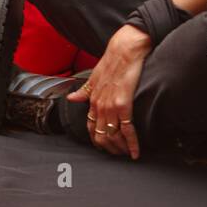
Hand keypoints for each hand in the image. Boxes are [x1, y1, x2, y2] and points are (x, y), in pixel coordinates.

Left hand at [69, 24, 150, 159]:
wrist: (124, 51)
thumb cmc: (111, 63)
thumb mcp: (94, 77)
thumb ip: (84, 91)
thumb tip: (71, 99)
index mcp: (92, 99)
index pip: (90, 127)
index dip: (97, 140)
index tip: (105, 148)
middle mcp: (98, 105)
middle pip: (100, 135)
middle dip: (109, 148)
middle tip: (118, 155)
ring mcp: (110, 106)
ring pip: (112, 135)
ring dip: (121, 148)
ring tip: (127, 155)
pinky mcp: (123, 104)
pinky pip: (127, 129)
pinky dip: (132, 143)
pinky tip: (135, 152)